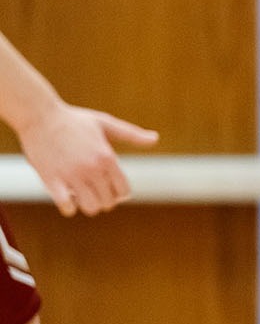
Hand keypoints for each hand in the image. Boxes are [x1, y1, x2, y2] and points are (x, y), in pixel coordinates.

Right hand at [17, 103, 158, 216]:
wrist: (39, 116)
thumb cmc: (74, 120)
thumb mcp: (106, 124)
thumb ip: (132, 134)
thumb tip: (155, 138)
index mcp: (108, 158)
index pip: (123, 191)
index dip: (120, 194)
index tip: (112, 189)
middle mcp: (92, 169)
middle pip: (108, 202)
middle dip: (105, 200)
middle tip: (96, 192)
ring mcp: (72, 176)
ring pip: (90, 207)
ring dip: (88, 205)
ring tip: (83, 195)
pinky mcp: (51, 180)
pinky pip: (66, 207)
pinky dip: (69, 207)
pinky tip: (67, 198)